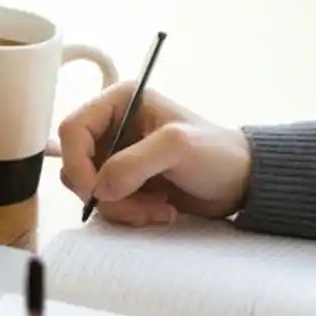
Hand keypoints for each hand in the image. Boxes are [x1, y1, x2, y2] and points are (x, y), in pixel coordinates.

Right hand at [56, 82, 251, 225]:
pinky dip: (128, 213)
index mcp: (119, 102)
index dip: (77, 163)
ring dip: (120, 207)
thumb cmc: (216, 153)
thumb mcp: (177, 148)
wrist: (241, 182)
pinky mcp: (124, 182)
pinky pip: (106, 203)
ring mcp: (116, 156)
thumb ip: (133, 164)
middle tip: (138, 207)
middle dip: (104, 192)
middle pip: (76, 163)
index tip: (96, 193)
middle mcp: (112, 126)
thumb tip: (100, 189)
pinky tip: (160, 210)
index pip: (73, 130)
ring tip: (157, 209)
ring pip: (89, 188)